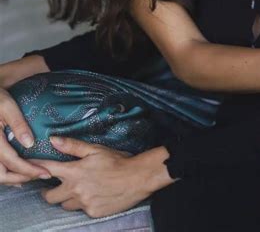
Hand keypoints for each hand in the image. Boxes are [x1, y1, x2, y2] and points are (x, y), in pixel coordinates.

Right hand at [0, 87, 49, 184]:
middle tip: (41, 174)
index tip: (45, 172)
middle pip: (1, 175)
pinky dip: (7, 173)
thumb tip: (30, 143)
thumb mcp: (7, 106)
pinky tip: (18, 172)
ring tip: (32, 175)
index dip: (28, 170)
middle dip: (21, 178)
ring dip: (14, 178)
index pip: (11, 161)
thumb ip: (18, 124)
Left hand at [34, 136, 172, 217]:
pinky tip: (92, 195)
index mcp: (74, 172)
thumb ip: (72, 146)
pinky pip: (81, 210)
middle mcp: (76, 190)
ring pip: (65, 205)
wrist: (137, 178)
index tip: (30, 167)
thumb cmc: (117, 161)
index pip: (48, 170)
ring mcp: (84, 204)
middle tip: (53, 186)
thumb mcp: (95, 149)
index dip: (37, 168)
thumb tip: (53, 139)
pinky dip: (83, 203)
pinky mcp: (93, 213)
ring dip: (66, 198)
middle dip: (48, 192)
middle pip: (50, 197)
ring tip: (75, 190)